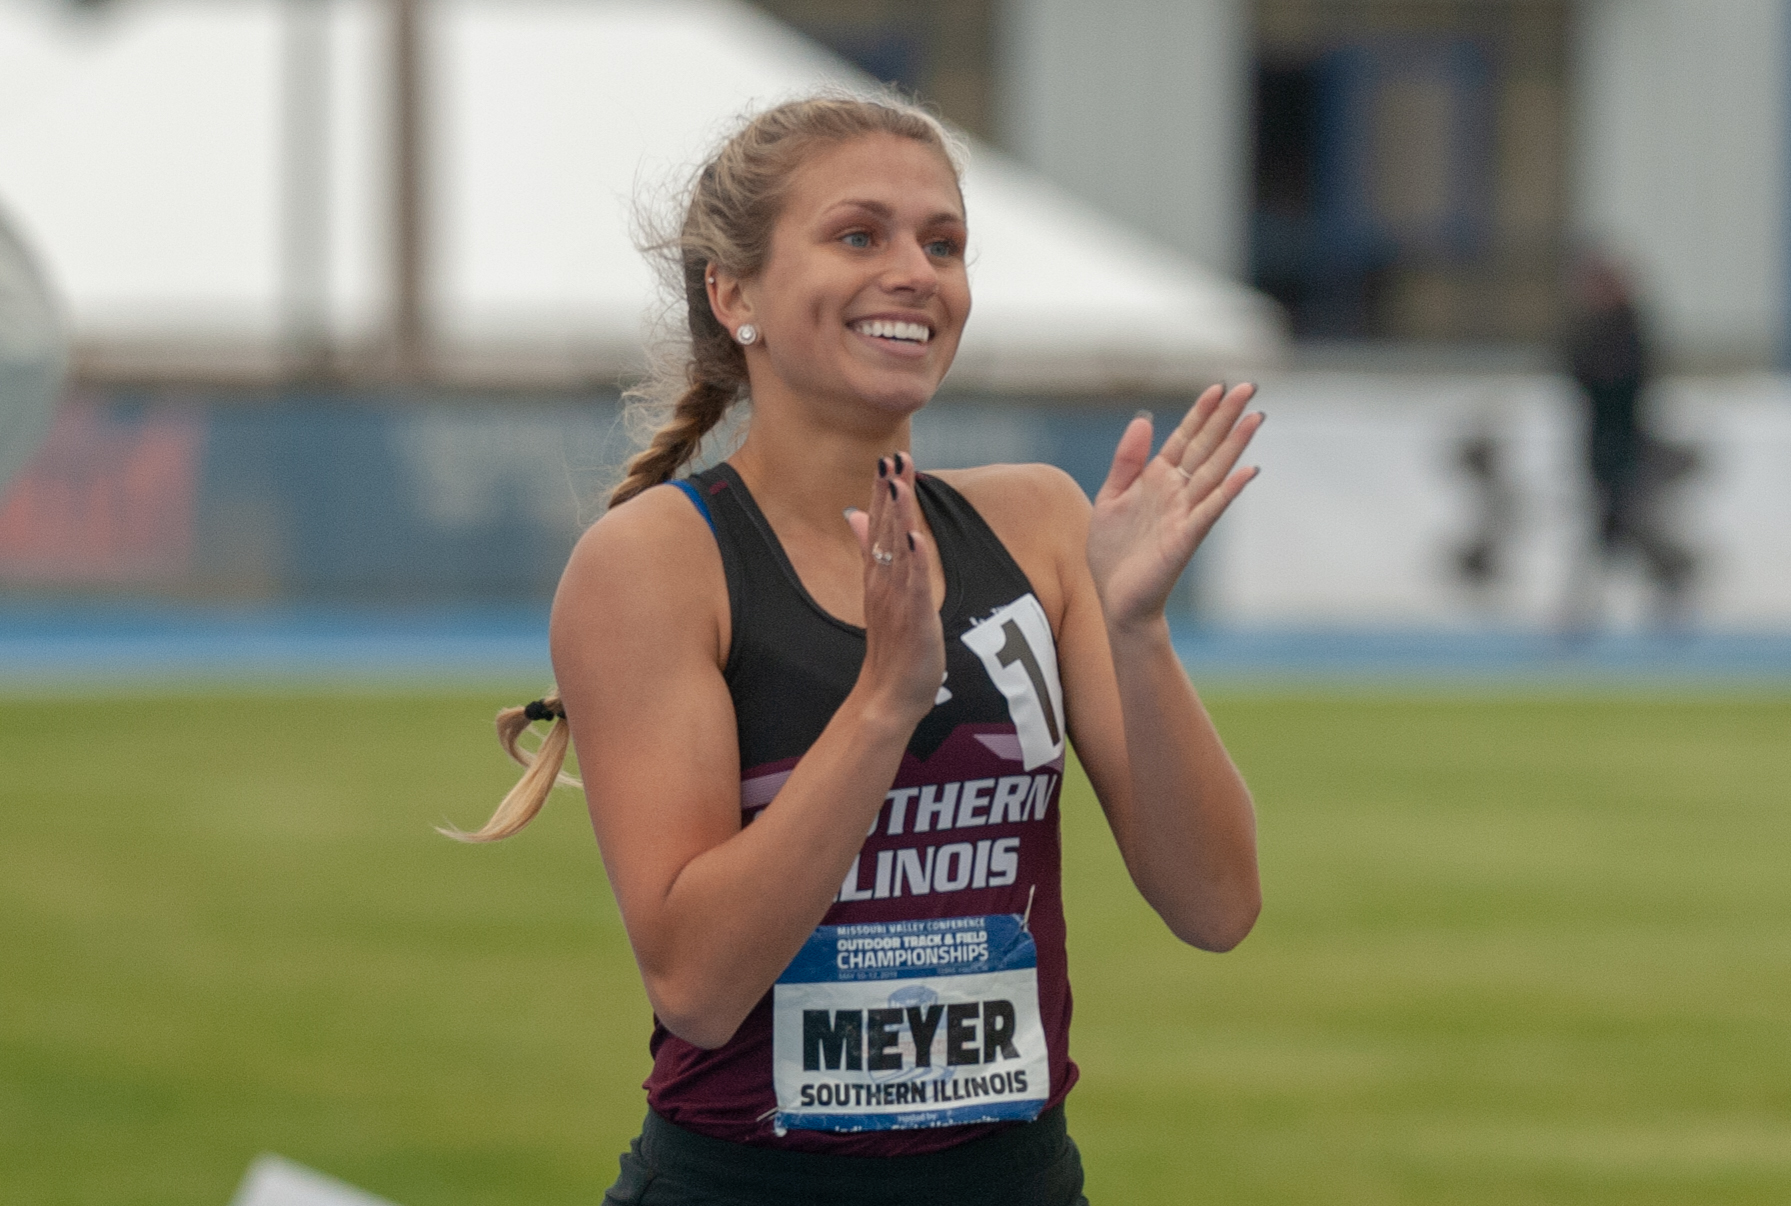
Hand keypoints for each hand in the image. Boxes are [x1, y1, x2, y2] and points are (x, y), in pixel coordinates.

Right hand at [845, 454, 946, 724]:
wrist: (887, 696)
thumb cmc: (891, 646)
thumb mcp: (879, 591)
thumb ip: (868, 550)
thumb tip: (853, 513)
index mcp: (878, 574)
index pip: (879, 525)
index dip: (884, 492)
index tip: (889, 458)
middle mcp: (884, 582)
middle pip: (886, 530)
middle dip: (891, 493)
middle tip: (893, 457)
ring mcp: (897, 600)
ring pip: (898, 552)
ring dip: (899, 518)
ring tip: (899, 484)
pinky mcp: (913, 620)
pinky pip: (914, 586)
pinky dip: (916, 562)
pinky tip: (918, 538)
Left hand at [1087, 384, 1261, 632]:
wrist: (1115, 597)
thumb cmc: (1113, 551)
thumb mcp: (1110, 497)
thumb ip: (1127, 460)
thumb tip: (1143, 419)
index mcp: (1156, 480)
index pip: (1184, 438)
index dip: (1200, 413)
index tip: (1217, 386)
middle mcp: (1177, 492)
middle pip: (1206, 447)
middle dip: (1225, 417)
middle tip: (1249, 387)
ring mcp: (1185, 513)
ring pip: (1215, 472)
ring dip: (1236, 446)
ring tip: (1257, 417)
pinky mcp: (1186, 537)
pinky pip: (1211, 509)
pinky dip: (1229, 490)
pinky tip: (1248, 471)